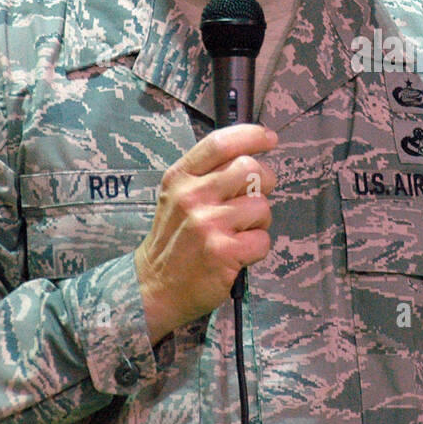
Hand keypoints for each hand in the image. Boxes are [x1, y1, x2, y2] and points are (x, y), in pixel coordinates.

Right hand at [135, 123, 277, 343]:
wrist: (153, 287)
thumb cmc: (174, 239)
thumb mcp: (177, 197)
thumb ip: (207, 175)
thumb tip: (251, 156)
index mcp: (180, 178)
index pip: (220, 143)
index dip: (251, 136)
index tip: (269, 138)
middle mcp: (192, 196)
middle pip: (250, 169)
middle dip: (265, 182)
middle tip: (255, 198)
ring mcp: (207, 224)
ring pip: (262, 206)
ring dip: (260, 221)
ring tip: (240, 232)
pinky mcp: (222, 252)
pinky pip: (263, 239)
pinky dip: (257, 247)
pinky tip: (238, 253)